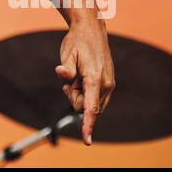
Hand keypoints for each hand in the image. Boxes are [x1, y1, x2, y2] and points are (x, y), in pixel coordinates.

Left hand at [54, 17, 114, 144]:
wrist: (91, 30)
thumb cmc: (77, 41)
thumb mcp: (67, 52)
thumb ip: (65, 67)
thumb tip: (62, 74)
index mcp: (95, 79)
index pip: (91, 108)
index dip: (88, 126)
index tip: (87, 141)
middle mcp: (106, 85)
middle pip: (86, 108)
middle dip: (74, 99)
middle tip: (69, 81)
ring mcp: (109, 85)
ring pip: (91, 104)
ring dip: (80, 95)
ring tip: (76, 76)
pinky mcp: (108, 84)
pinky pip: (95, 99)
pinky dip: (85, 93)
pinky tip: (80, 79)